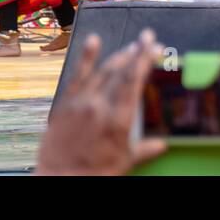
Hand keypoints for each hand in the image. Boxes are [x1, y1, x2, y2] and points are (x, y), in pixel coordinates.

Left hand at [35, 30, 165, 175]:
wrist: (58, 180)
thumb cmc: (94, 174)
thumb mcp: (125, 162)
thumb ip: (144, 149)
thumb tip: (162, 145)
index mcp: (118, 118)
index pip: (134, 80)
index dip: (144, 59)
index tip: (153, 45)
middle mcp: (99, 105)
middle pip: (120, 71)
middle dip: (136, 53)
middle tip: (148, 39)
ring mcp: (80, 102)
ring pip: (102, 71)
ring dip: (118, 56)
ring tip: (131, 46)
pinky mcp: (65, 103)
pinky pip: (77, 76)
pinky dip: (86, 58)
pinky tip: (94, 41)